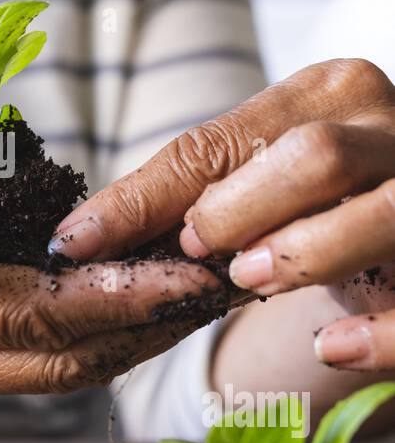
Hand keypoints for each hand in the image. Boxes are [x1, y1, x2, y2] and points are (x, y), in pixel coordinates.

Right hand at [0, 132, 230, 403]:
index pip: (27, 312)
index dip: (113, 295)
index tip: (187, 272)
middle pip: (57, 356)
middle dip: (146, 324)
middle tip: (224, 282)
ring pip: (55, 370)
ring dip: (130, 338)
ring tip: (199, 296)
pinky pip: (33, 364)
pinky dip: (92, 337)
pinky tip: (136, 307)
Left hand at [49, 59, 394, 372]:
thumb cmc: (318, 209)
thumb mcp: (257, 186)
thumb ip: (189, 196)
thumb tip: (79, 238)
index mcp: (333, 93)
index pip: (225, 138)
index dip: (144, 196)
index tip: (80, 241)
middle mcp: (393, 129)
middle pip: (315, 158)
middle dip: (239, 210)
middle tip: (199, 252)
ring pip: (384, 213)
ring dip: (306, 255)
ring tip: (251, 280)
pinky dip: (379, 335)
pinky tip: (331, 349)